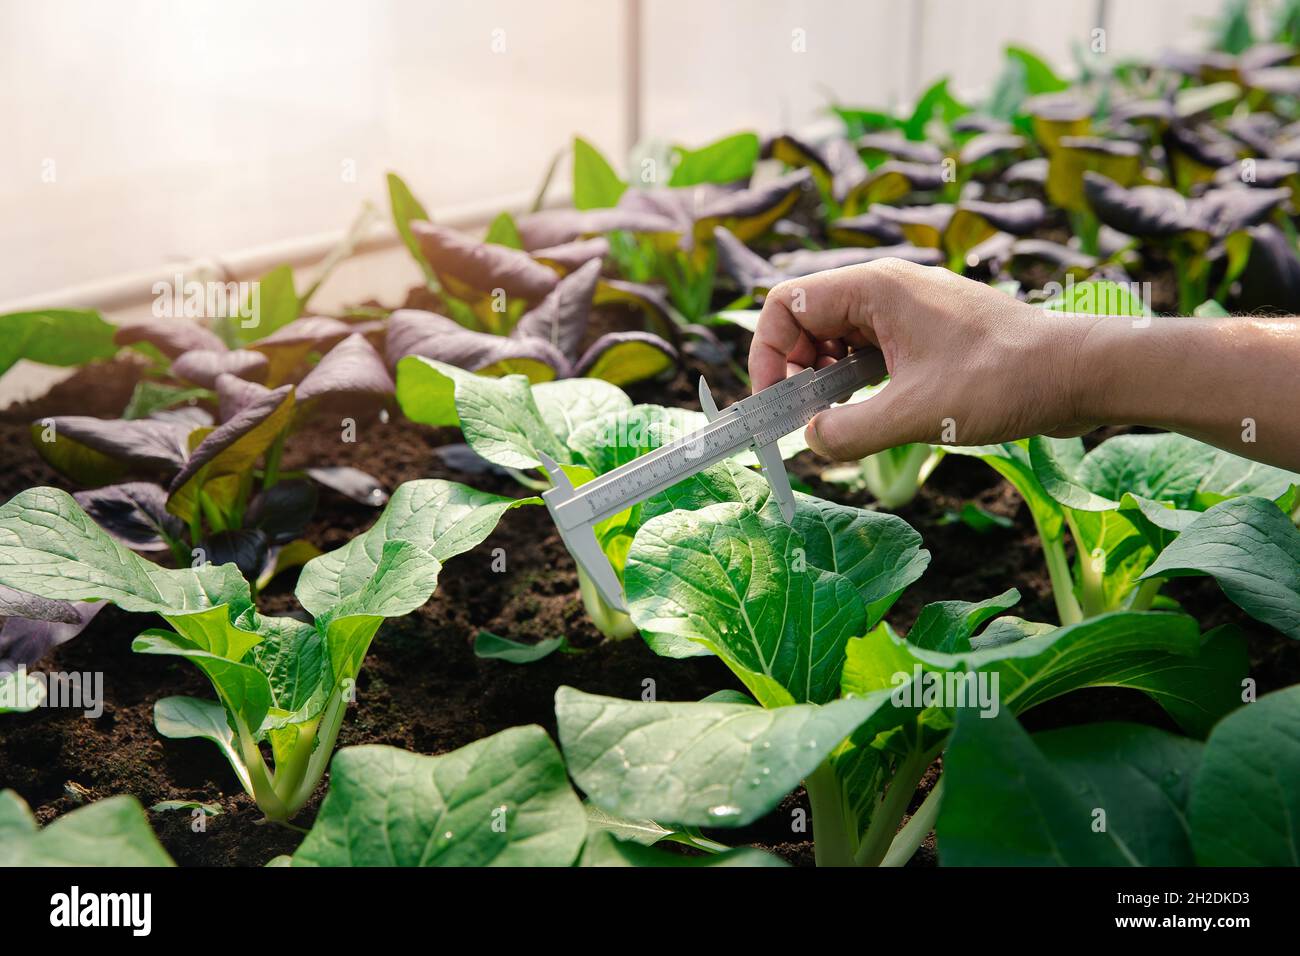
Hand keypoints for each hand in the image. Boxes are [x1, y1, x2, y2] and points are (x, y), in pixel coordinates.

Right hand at [748, 258, 1100, 459]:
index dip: (767, 353)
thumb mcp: (915, 415)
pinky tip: (870, 412)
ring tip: (837, 418)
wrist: (1079, 372)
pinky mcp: (927, 332)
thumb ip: (850, 431)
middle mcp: (887, 289)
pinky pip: (869, 349)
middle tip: (804, 417)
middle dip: (793, 368)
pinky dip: (856, 379)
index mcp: (875, 288)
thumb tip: (812, 440)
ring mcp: (909, 309)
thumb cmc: (1002, 380)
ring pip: (837, 336)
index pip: (786, 305)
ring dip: (824, 377)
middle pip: (807, 319)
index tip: (776, 402)